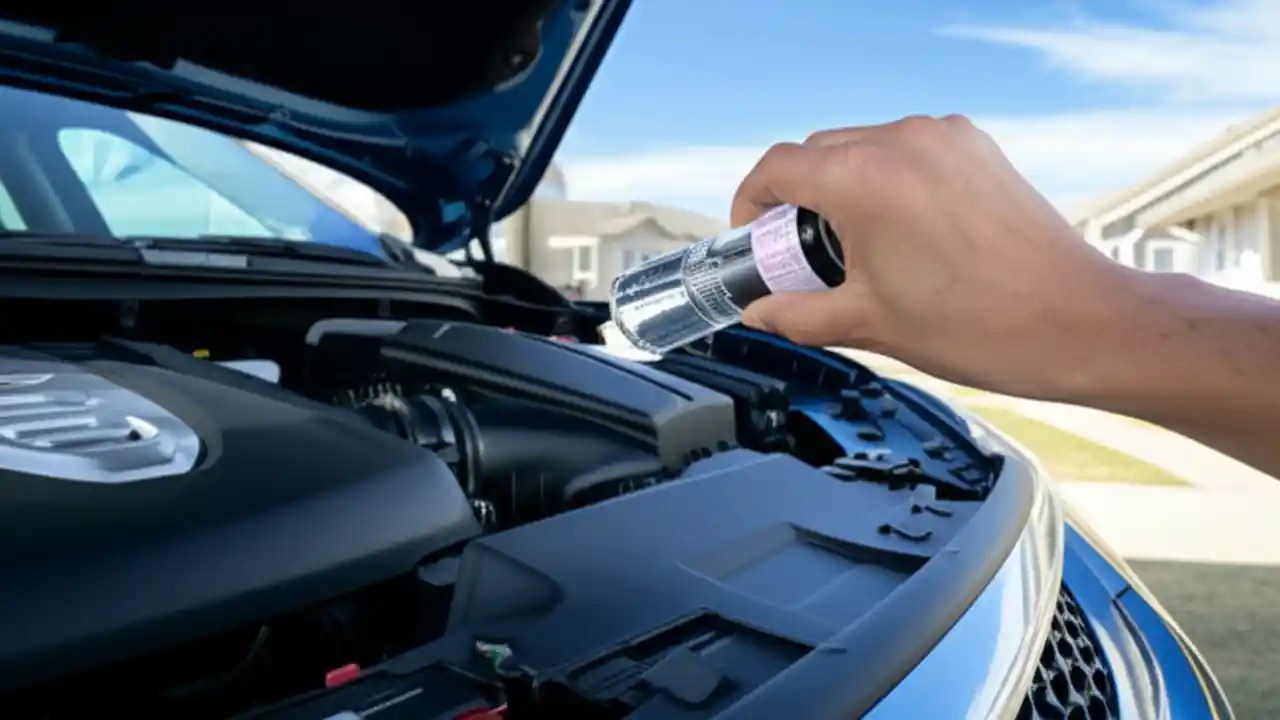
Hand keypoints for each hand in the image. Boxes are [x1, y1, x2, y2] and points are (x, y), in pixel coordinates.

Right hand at [732, 115, 1144, 399]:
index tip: (754, 238)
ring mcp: (945, 139)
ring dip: (841, 190)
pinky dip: (888, 183)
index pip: (776, 168)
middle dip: (795, 203)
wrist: (1076, 322)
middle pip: (815, 154)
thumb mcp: (868, 324)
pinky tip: (901, 235)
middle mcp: (903, 143)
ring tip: (855, 251)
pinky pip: (908, 152)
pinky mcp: (976, 148)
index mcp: (864, 180)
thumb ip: (797, 314)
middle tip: (799, 259)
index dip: (750, 205)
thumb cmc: (984, 325)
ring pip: (862, 149)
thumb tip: (760, 313)